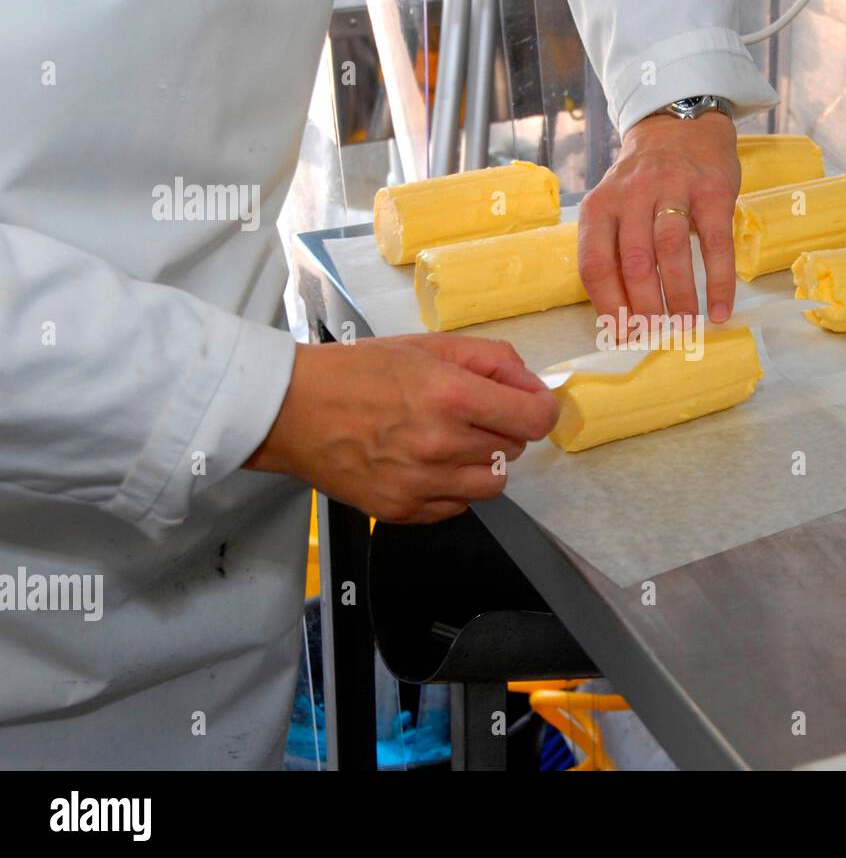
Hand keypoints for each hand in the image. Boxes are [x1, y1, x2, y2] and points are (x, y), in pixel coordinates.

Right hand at [245, 334, 558, 523]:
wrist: (292, 409)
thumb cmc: (358, 371)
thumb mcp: (429, 346)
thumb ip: (491, 360)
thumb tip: (531, 385)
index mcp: (452, 395)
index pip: (534, 419)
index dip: (541, 409)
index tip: (531, 405)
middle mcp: (441, 444)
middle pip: (515, 450)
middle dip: (503, 429)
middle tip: (471, 413)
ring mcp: (421, 483)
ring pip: (493, 485)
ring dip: (484, 463)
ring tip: (451, 441)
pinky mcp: (402, 510)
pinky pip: (458, 506)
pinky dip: (453, 487)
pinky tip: (426, 463)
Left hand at [578, 111, 739, 325]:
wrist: (679, 126)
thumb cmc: (643, 183)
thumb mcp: (614, 207)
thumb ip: (613, 250)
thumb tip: (623, 316)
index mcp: (600, 207)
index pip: (595, 264)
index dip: (608, 305)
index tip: (622, 334)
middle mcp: (632, 196)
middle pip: (634, 262)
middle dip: (644, 308)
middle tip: (656, 335)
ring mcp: (673, 190)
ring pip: (671, 252)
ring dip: (679, 297)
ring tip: (685, 326)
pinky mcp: (712, 191)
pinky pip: (715, 243)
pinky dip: (718, 281)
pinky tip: (721, 308)